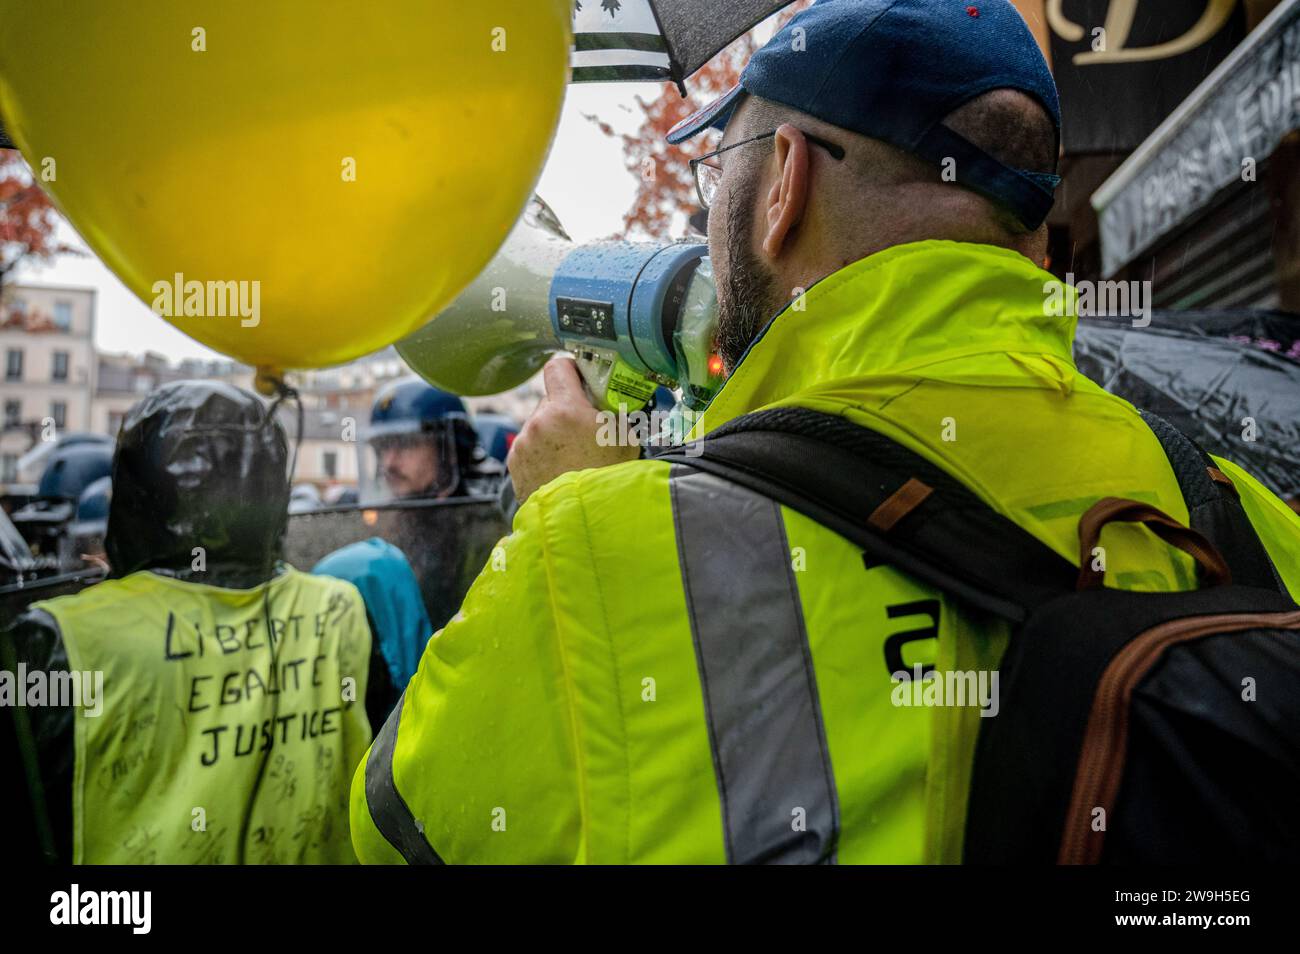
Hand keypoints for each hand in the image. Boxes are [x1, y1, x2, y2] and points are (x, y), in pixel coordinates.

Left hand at [507, 355, 640, 503]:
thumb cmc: (609, 479)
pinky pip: (528, 447)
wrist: (584, 521)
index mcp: (566, 409)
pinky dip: (541, 453)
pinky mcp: (514, 464)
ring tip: (572, 458)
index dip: (570, 370)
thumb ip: (611, 411)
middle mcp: (538, 423)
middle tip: (584, 430)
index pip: (558, 367)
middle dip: (565, 410)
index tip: (579, 379)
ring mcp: (523, 444)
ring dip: (552, 434)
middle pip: (549, 401)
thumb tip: (609, 400)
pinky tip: (558, 470)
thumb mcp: (625, 438)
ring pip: (538, 426)